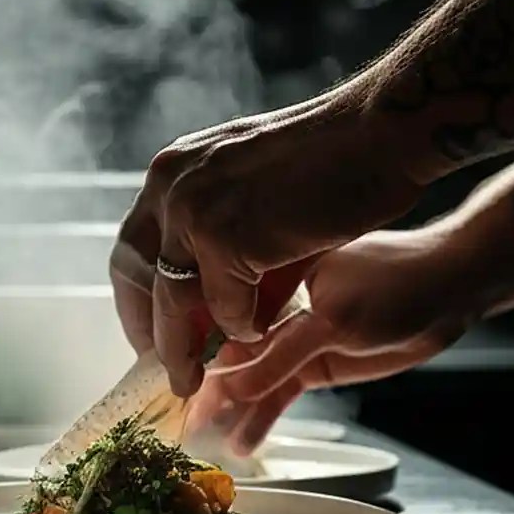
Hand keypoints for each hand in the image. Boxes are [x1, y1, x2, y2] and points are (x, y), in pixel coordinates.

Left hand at [110, 90, 423, 396]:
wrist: (381, 134)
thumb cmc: (334, 163)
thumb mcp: (256, 201)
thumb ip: (225, 255)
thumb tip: (212, 323)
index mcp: (174, 169)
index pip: (132, 245)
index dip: (136, 296)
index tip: (151, 332)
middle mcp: (170, 185)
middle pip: (135, 275)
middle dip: (147, 329)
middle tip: (164, 367)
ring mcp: (192, 210)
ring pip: (171, 300)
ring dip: (182, 348)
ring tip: (194, 379)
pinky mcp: (224, 238)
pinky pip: (226, 308)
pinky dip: (243, 328)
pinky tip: (261, 332)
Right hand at [188, 226, 484, 453]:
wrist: (450, 290)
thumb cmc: (397, 281)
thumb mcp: (333, 321)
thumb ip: (281, 357)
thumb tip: (230, 388)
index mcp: (269, 276)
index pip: (217, 313)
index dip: (190, 346)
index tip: (170, 378)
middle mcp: (273, 306)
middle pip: (225, 351)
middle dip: (201, 385)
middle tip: (176, 420)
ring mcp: (293, 336)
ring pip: (249, 378)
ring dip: (227, 408)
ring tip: (201, 439)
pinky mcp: (313, 362)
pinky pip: (278, 393)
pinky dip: (261, 417)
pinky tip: (239, 441)